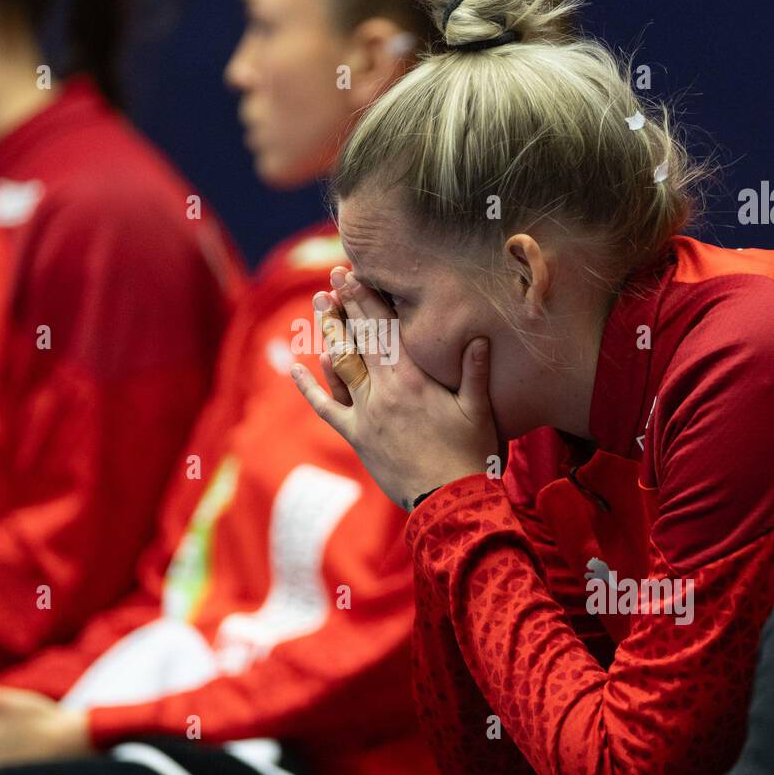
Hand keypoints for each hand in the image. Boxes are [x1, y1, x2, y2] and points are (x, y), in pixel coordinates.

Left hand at [292, 267, 499, 509]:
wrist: (448, 500)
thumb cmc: (470, 454)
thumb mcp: (479, 409)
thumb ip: (475, 371)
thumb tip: (477, 334)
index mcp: (413, 379)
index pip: (384, 329)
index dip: (367, 299)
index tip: (353, 274)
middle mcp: (384, 390)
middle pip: (359, 339)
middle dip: (344, 306)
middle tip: (330, 279)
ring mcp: (366, 413)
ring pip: (340, 364)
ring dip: (328, 333)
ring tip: (318, 305)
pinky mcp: (356, 437)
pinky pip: (326, 409)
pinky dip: (309, 387)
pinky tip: (293, 367)